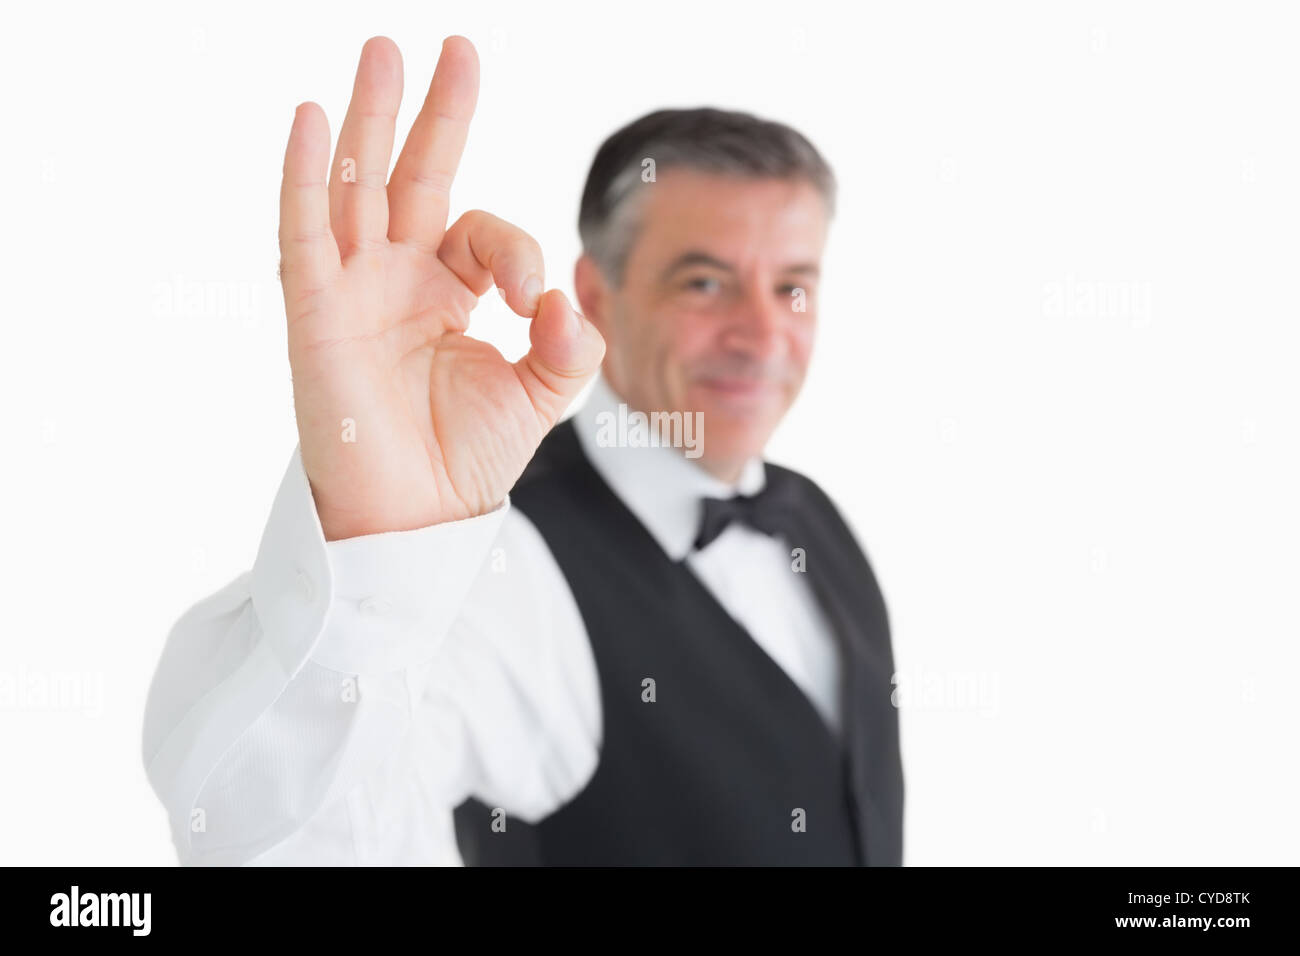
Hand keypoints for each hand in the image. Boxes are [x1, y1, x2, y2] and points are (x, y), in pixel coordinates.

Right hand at [277, 35, 604, 539]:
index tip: (532, 297)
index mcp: (446, 292)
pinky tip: (316, 120)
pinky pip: (304, 235)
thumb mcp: (541, 394)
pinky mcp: (315, 316)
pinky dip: (306, 178)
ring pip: (356, 188)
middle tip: (453, 47)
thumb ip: (569, 345)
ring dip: (368, 120)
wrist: (418, 520)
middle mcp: (396, 280)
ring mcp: (352, 292)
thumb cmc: (468, 460)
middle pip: (411, 177)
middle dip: (432, 114)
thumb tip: (563, 296)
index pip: (480, 233)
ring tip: (383, 52)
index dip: (514, 248)